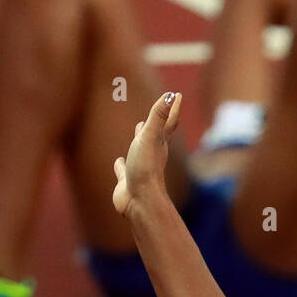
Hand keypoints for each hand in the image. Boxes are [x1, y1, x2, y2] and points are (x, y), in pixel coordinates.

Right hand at [113, 91, 181, 216]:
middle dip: (157, 121)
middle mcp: (151, 155)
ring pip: (140, 150)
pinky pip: (124, 170)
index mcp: (159, 143)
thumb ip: (159, 116)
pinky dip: (121, 165)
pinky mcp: (127, 181)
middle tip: (158, 110)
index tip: (178, 95)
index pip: (168, 121)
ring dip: (139, 140)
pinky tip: (119, 162)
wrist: (140, 202)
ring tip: (138, 130)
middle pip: (157, 134)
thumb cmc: (146, 168)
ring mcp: (139, 168)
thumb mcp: (151, 137)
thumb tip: (171, 95)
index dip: (173, 107)